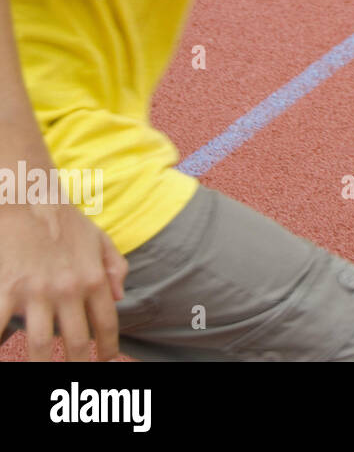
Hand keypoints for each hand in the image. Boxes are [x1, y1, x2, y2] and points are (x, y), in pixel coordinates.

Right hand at [0, 201, 127, 360]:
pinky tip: (2, 353)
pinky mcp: (6, 290)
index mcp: (93, 279)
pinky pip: (0, 326)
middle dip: (77, 365)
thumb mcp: (100, 239)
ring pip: (39, 345)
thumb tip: (121, 297)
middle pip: (74, 342)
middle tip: (77, 376)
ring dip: (41, 365)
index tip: (107, 360)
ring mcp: (35, 293)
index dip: (108, 347)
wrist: (29, 198)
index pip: (106, 323)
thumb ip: (115, 267)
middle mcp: (68, 290)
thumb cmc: (64, 220)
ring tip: (42, 374)